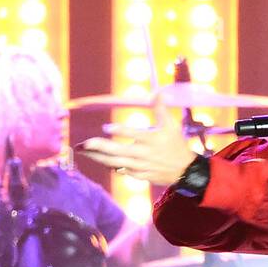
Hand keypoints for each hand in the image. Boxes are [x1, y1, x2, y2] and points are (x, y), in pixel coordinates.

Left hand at [76, 103, 196, 185]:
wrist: (185, 171)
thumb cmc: (177, 145)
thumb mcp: (171, 126)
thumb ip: (161, 109)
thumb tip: (158, 91)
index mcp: (151, 140)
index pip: (134, 134)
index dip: (121, 131)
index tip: (107, 127)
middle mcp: (144, 154)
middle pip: (118, 151)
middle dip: (99, 148)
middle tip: (82, 144)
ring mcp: (141, 166)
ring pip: (116, 163)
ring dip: (98, 157)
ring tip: (83, 152)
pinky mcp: (141, 175)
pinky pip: (123, 172)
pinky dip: (111, 167)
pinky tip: (100, 161)